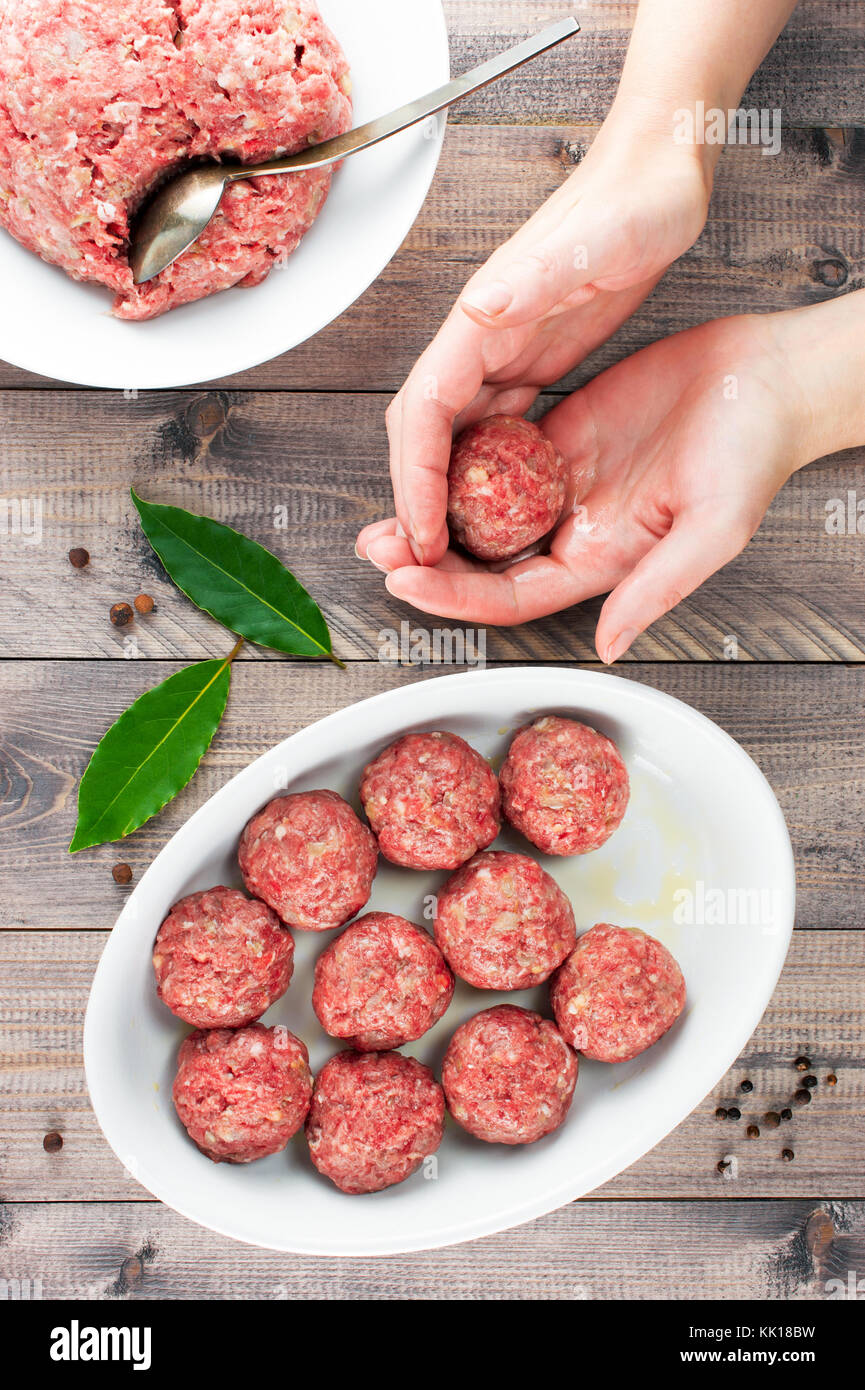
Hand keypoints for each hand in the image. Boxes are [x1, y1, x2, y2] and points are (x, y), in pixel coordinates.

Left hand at [358, 313, 810, 661]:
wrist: (772, 380)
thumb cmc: (754, 456)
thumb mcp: (713, 530)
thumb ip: (656, 588)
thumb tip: (608, 644)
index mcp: (599, 562)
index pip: (510, 594)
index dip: (454, 594)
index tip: (404, 578)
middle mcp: (574, 530)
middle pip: (483, 560)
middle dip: (425, 559)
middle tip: (373, 545)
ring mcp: (565, 483)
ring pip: (481, 510)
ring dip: (431, 512)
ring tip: (381, 513)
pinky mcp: (564, 433)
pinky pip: (499, 450)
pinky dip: (460, 457)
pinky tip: (423, 455)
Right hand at [359, 112, 711, 567]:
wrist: (657, 173)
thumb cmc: (631, 202)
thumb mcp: (593, 242)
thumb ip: (536, 277)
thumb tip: (481, 308)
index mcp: (480, 322)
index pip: (425, 413)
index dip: (414, 480)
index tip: (421, 534)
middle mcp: (480, 340)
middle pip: (423, 432)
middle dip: (413, 498)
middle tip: (419, 560)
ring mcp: (503, 352)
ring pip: (451, 436)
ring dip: (441, 492)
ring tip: (444, 551)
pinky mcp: (531, 361)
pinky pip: (490, 427)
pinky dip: (481, 471)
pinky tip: (495, 504)